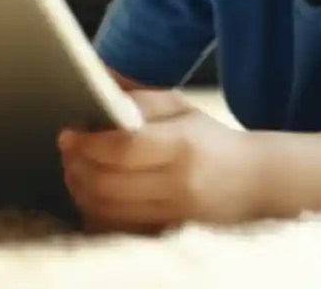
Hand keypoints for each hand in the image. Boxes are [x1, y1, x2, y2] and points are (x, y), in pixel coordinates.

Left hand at [58, 90, 262, 232]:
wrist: (252, 182)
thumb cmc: (211, 140)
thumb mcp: (182, 107)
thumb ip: (140, 99)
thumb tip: (98, 89)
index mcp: (181, 145)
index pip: (122, 148)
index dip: (87, 143)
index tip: (68, 134)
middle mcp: (177, 183)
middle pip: (107, 183)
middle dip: (77, 166)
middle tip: (68, 151)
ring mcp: (172, 212)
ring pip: (106, 209)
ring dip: (80, 189)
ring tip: (76, 169)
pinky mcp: (166, 230)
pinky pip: (116, 226)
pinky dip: (95, 210)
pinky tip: (92, 192)